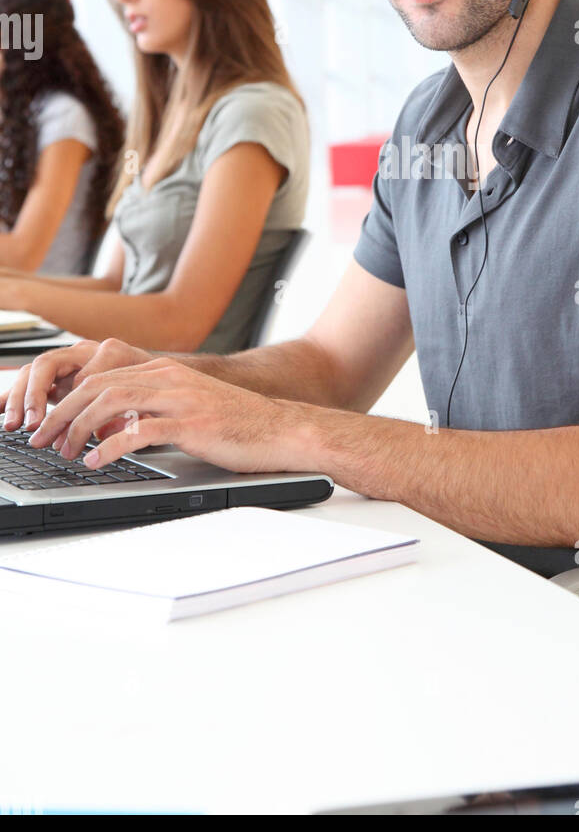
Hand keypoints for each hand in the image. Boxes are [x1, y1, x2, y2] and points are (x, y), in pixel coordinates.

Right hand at [0, 337, 152, 432]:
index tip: (66, 423)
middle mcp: (83, 352)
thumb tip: (111, 430)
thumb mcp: (149, 400)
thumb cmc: (153, 388)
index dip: (70, 400)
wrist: (158, 375)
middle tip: (32, 424)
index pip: (81, 374)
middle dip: (34, 396)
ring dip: (19, 399)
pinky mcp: (56, 376)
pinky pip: (28, 381)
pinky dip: (10, 395)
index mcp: (109, 353)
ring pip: (33, 372)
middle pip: (47, 365)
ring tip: (14, 425)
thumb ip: (132, 412)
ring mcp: (67, 362)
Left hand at [26, 360, 318, 474]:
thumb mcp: (188, 407)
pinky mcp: (192, 425)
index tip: (50, 422)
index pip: (102, 375)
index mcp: (166, 370)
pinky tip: (96, 461)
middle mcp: (170, 378)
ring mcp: (182, 399)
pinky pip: (140, 431)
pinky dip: (110, 446)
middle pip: (99, 385)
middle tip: (43, 438)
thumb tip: (113, 427)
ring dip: (79, 428)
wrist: (282, 431)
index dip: (68, 398)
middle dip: (63, 412)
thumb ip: (153, 409)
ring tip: (64, 450)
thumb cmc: (238, 425)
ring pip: (113, 402)